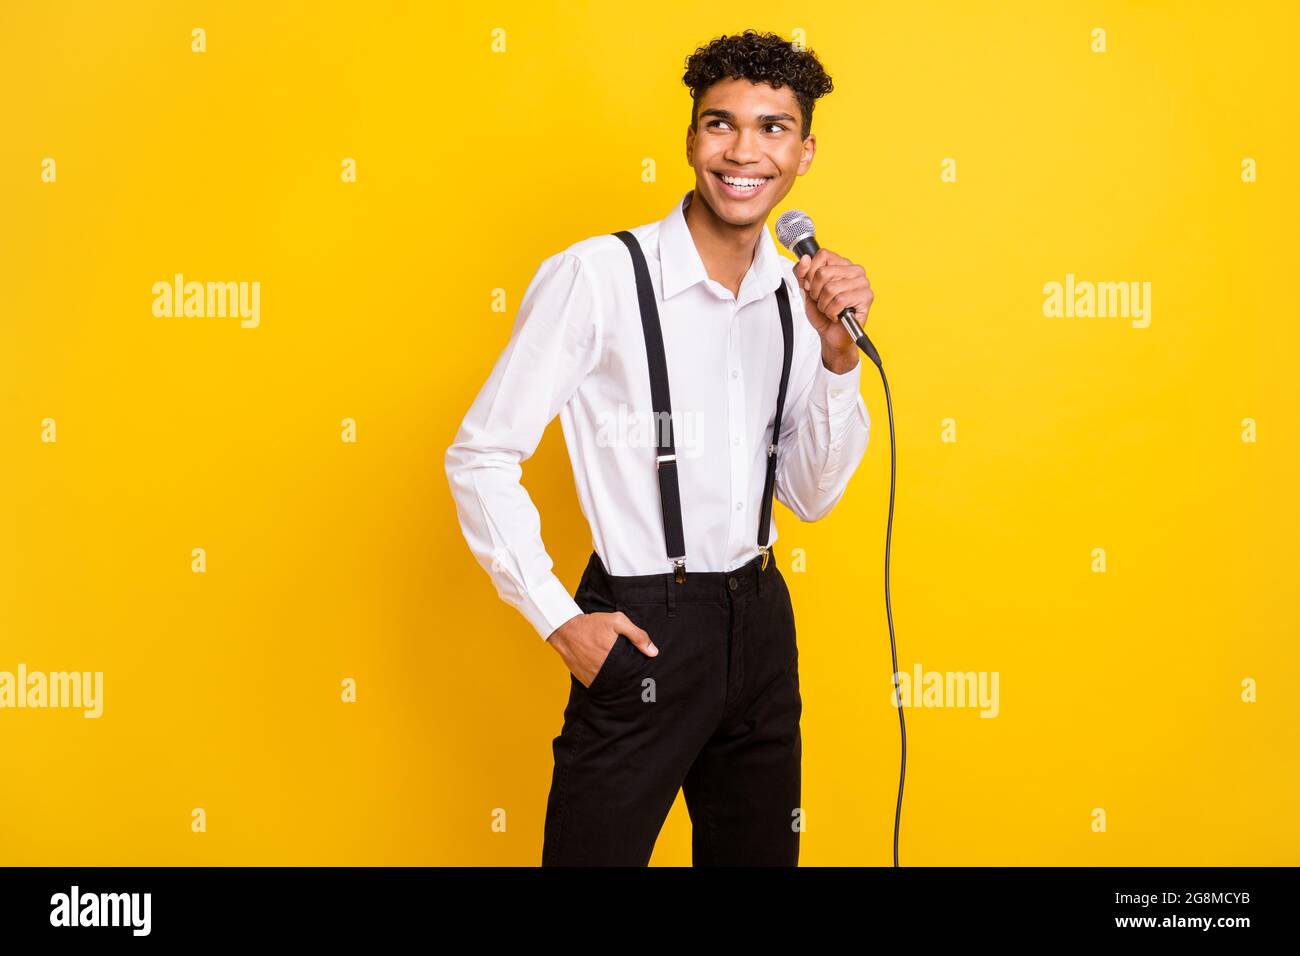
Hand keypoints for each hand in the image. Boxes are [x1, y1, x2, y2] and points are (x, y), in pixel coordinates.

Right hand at [547, 611, 656, 686]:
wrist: (566, 630)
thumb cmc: (592, 624)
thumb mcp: (617, 621)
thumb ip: (637, 635)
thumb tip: (653, 652)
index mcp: (615, 658)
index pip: (634, 673)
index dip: (640, 674)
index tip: (646, 675)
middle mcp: (605, 671)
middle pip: (625, 682)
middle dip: (631, 680)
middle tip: (637, 679)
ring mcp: (594, 678)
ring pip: (613, 687)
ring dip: (619, 684)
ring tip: (625, 679)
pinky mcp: (586, 681)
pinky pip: (600, 687)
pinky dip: (606, 684)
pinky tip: (611, 678)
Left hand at [793, 248, 873, 370]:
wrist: (830, 335)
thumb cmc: (822, 313)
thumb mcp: (806, 291)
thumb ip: (802, 273)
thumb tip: (805, 258)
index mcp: (842, 264)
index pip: (822, 255)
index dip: (811, 273)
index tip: (812, 287)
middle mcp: (855, 270)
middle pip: (823, 272)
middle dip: (816, 292)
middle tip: (822, 301)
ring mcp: (863, 283)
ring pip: (830, 288)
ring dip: (824, 304)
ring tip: (829, 309)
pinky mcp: (866, 297)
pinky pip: (840, 300)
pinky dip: (832, 312)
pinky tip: (837, 314)